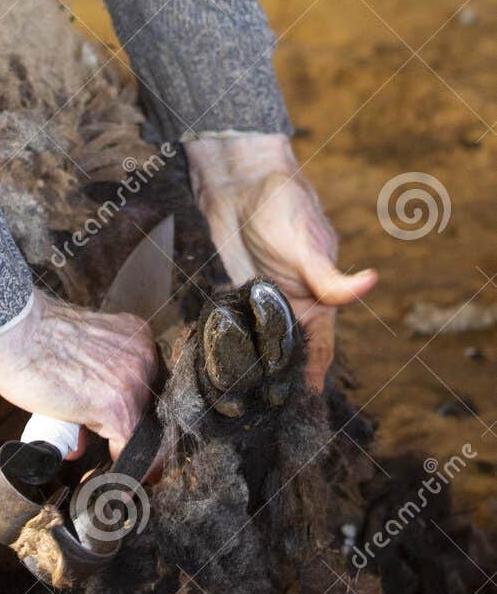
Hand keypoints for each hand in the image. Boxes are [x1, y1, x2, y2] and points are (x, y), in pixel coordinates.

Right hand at [0, 289, 157, 459]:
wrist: (12, 331)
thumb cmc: (29, 335)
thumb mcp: (74, 348)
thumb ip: (90, 377)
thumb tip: (85, 429)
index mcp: (134, 336)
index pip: (146, 386)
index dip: (133, 413)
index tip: (118, 435)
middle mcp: (142, 357)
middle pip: (145, 411)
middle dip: (121, 432)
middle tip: (99, 451)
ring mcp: (133, 384)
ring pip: (137, 434)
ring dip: (115, 453)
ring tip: (92, 467)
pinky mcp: (117, 409)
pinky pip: (128, 452)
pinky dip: (118, 474)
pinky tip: (100, 483)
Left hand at [185, 133, 376, 389]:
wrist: (239, 180)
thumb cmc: (281, 205)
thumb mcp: (305, 244)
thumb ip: (329, 275)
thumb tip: (370, 284)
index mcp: (319, 296)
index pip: (322, 346)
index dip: (315, 375)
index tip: (305, 407)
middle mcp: (294, 301)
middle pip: (292, 349)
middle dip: (282, 377)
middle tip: (267, 413)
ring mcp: (265, 296)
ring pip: (264, 340)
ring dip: (257, 363)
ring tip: (244, 397)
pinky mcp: (239, 287)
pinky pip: (240, 322)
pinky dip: (235, 340)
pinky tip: (222, 359)